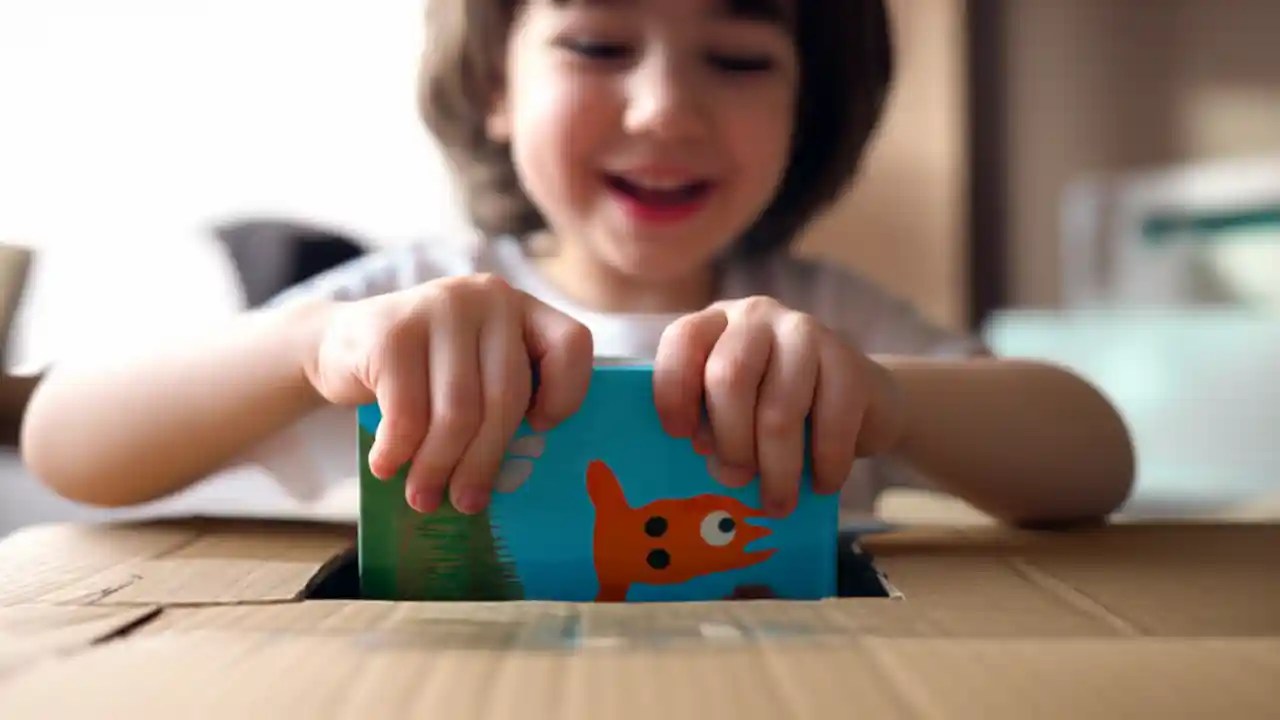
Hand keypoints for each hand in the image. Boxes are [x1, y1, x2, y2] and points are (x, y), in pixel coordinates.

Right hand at [304, 274, 592, 514]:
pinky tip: (388, 466)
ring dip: (439, 467)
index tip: (539, 429)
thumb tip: (520, 481)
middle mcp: (488, 297)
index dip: (566, 393)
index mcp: (523, 308)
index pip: (571, 344)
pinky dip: (398, 451)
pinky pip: (407, 412)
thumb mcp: (475, 371)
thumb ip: (504, 399)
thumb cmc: (426, 373)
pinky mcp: (391, 333)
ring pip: (456, 411)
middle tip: (467, 503)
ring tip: (424, 497)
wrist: (345, 342)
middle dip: (485, 460)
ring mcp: (439, 308)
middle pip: (505, 395)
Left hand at [653, 296, 904, 516]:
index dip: (674, 391)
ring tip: (778, 503)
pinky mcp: (848, 361)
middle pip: (729, 378)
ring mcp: (805, 332)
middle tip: (735, 482)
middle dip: (730, 442)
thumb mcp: (732, 408)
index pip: (683, 342)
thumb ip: (708, 421)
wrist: (859, 396)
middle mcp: (756, 317)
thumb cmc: (775, 407)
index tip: (680, 437)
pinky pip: (831, 422)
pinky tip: (822, 484)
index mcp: (714, 324)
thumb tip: (709, 458)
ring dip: (777, 469)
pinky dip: (825, 464)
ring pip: (779, 410)